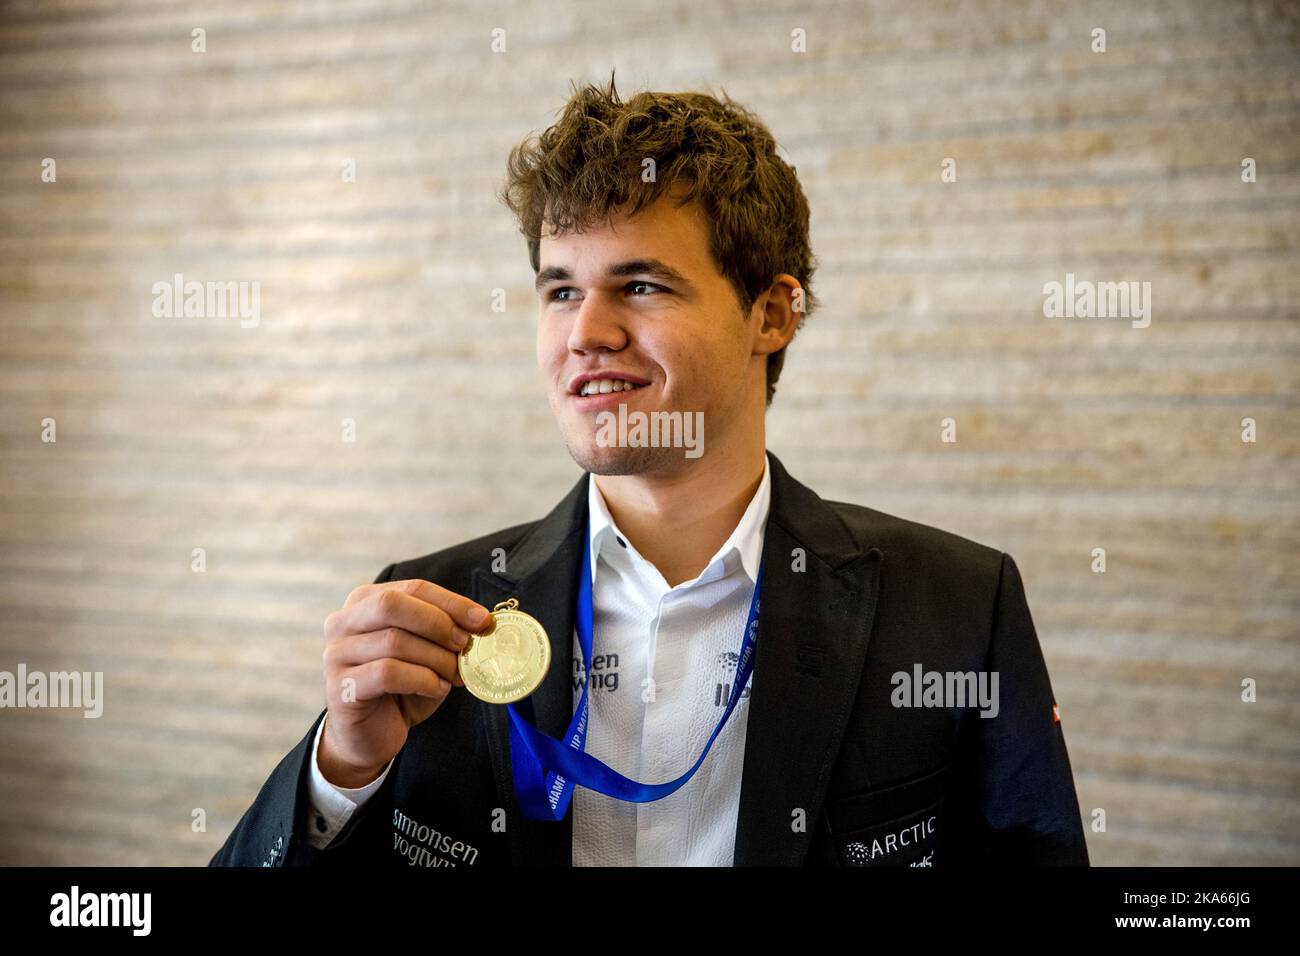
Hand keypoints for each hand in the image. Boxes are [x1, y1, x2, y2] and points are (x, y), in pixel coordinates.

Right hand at [318, 579, 492, 787]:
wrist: (371, 736)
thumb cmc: (402, 688)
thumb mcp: (426, 652)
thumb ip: (443, 632)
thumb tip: (479, 620)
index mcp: (364, 602)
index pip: (412, 588)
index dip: (451, 602)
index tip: (482, 619)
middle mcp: (343, 623)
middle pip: (392, 604)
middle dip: (438, 622)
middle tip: (465, 644)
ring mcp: (337, 655)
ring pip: (393, 641)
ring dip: (435, 658)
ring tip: (454, 674)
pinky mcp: (340, 688)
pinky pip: (387, 673)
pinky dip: (422, 679)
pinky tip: (435, 689)